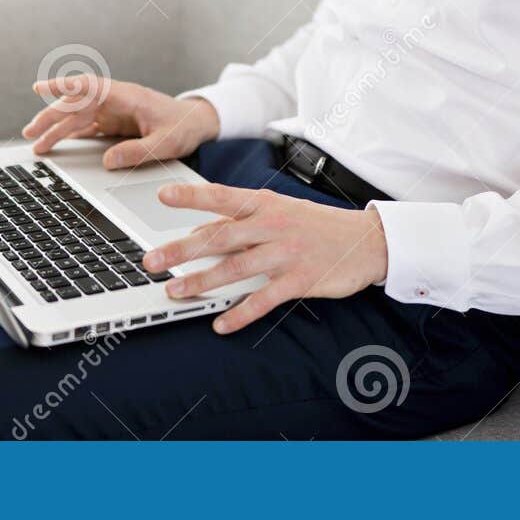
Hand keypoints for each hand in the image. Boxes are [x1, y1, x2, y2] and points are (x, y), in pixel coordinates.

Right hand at [23, 76, 220, 169]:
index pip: (88, 86)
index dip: (62, 86)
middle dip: (50, 117)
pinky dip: (72, 135)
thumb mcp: (166, 143)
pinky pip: (88, 126)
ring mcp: (113, 110)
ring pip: (78, 116)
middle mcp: (116, 100)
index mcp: (127, 96)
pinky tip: (58, 144)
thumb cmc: (184, 127)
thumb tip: (107, 162)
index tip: (39, 88)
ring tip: (37, 145)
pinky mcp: (115, 122)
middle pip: (76, 104)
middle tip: (29, 133)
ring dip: (57, 129)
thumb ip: (137, 152)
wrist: (197, 122)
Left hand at [142, 182, 389, 333]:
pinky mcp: (300, 280)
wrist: (366, 241)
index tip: (163, 194)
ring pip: (236, 268)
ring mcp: (286, 253)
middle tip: (152, 260)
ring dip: (202, 282)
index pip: (223, 196)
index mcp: (266, 204)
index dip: (192, 196)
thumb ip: (240, 220)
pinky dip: (240, 314)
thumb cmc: (315, 225)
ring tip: (175, 293)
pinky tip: (221, 324)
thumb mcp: (279, 211)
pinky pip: (264, 300)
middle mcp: (273, 225)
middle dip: (182, 249)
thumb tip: (198, 232)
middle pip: (220, 236)